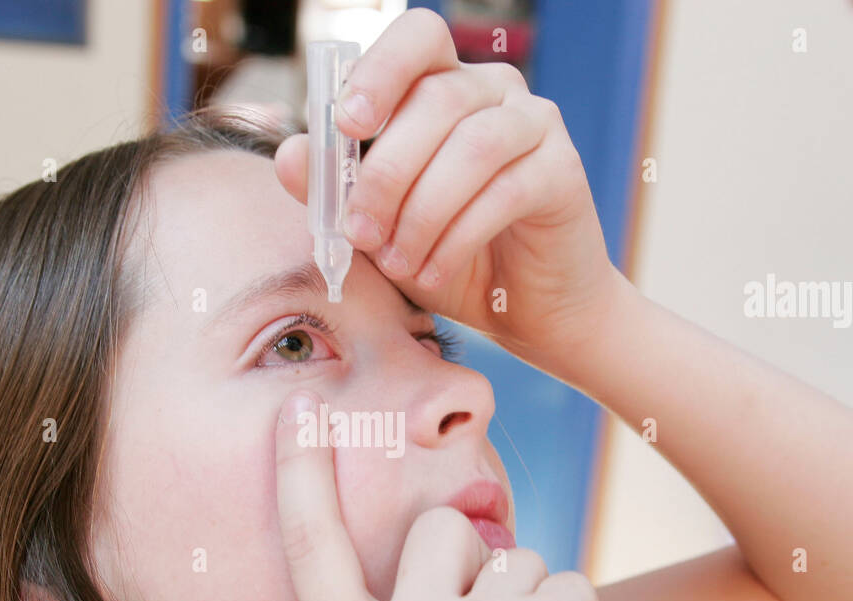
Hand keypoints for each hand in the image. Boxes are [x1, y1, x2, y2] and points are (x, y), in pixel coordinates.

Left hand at [274, 7, 626, 358]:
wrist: (526, 311)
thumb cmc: (447, 257)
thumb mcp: (378, 226)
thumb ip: (333, 189)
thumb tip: (290, 155)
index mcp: (445, 82)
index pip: (417, 37)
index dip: (380, 70)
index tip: (347, 124)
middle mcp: (495, 89)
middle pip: (436, 99)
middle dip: (386, 173)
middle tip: (359, 233)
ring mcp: (535, 124)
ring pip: (472, 147)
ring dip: (421, 213)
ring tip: (397, 263)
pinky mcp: (563, 171)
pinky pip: (504, 192)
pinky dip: (457, 240)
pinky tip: (432, 275)